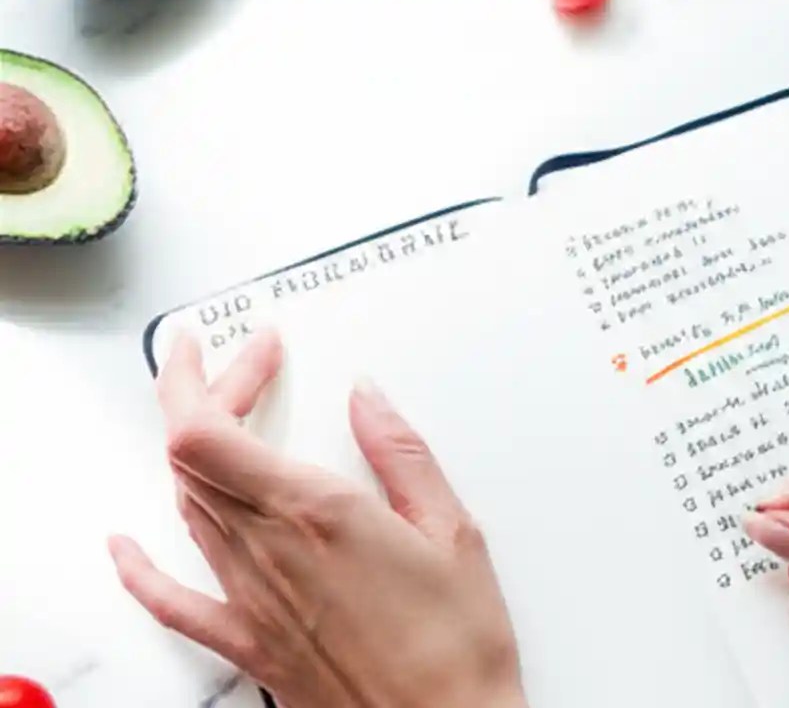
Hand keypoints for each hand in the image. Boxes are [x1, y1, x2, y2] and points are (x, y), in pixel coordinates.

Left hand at [108, 332, 525, 707]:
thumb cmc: (459, 643)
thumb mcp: (453, 530)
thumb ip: (402, 454)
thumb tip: (368, 398)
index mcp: (317, 514)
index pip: (208, 429)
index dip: (205, 378)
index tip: (239, 349)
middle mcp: (270, 552)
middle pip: (193, 457)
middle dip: (209, 397)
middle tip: (250, 371)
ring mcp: (252, 599)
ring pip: (186, 508)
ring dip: (192, 454)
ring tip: (219, 421)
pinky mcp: (252, 642)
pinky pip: (171, 601)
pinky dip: (138, 569)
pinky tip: (126, 548)